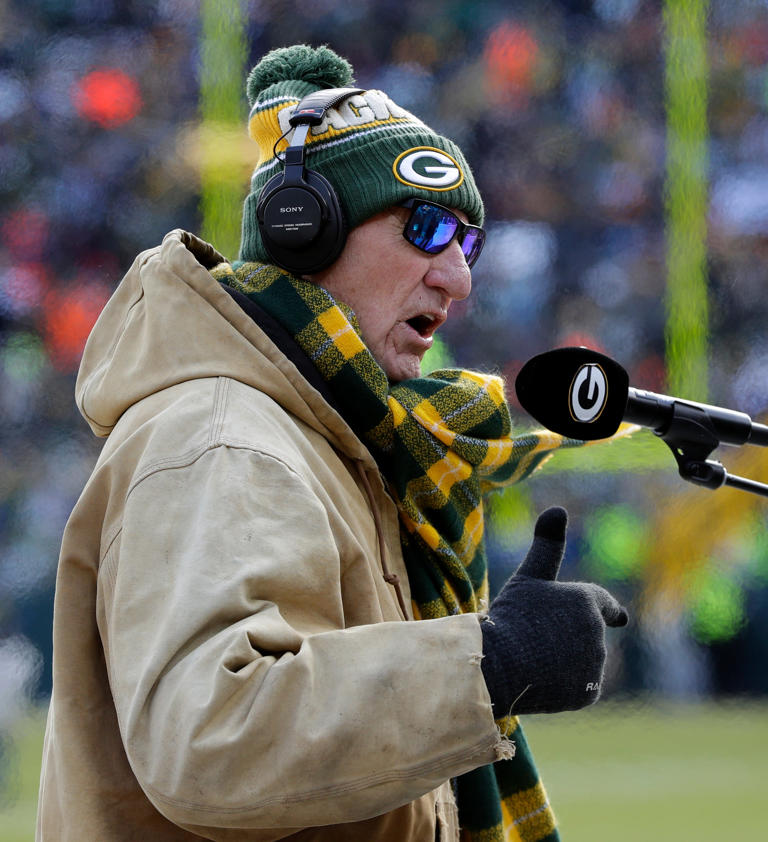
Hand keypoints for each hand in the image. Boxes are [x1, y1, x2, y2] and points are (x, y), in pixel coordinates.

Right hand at [480, 506, 627, 715]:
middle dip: (566, 638)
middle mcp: (597, 631)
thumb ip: (547, 545)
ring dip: (565, 662)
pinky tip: (541, 681)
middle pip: (584, 635)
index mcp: (585, 600)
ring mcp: (595, 664)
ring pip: (582, 662)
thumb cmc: (511, 616)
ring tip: (532, 659)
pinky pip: (579, 687)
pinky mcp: (589, 693)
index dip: (609, 609)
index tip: (619, 617)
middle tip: (534, 638)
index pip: (603, 603)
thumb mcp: (528, 577)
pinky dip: (564, 686)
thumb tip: (558, 508)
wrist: (498, 665)